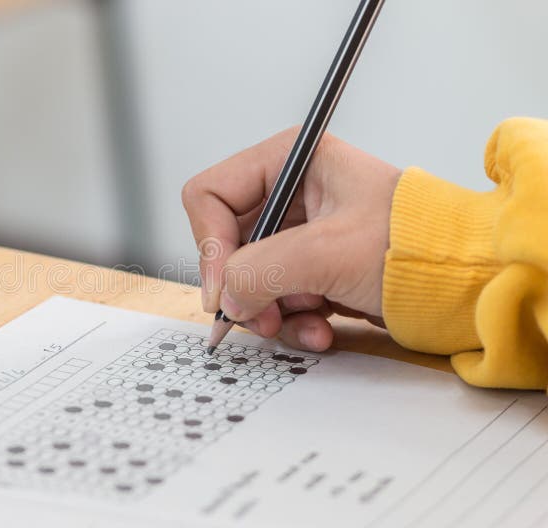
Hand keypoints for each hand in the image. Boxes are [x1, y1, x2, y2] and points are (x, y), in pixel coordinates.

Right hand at [182, 127, 399, 351]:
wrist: (466, 282)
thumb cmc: (416, 244)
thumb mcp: (328, 251)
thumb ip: (261, 271)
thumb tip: (226, 299)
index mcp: (290, 163)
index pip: (211, 196)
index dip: (210, 244)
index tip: (224, 290)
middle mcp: (289, 195)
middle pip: (227, 244)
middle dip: (243, 287)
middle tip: (260, 317)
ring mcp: (299, 235)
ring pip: (248, 278)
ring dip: (270, 311)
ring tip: (304, 324)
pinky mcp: (312, 270)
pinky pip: (275, 298)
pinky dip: (292, 320)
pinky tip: (322, 329)